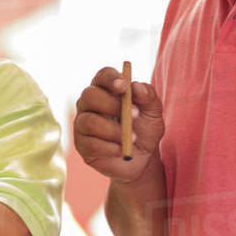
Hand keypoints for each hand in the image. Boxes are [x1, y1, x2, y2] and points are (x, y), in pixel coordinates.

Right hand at [74, 66, 164, 183]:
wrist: (142, 159)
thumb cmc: (144, 130)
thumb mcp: (153, 113)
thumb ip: (148, 97)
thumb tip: (136, 86)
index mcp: (106, 89)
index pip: (102, 76)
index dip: (111, 78)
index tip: (124, 86)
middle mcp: (89, 104)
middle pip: (89, 96)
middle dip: (111, 104)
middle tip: (134, 115)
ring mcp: (82, 124)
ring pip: (89, 122)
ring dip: (113, 130)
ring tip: (132, 138)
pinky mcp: (82, 145)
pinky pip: (91, 143)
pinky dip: (110, 147)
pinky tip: (123, 150)